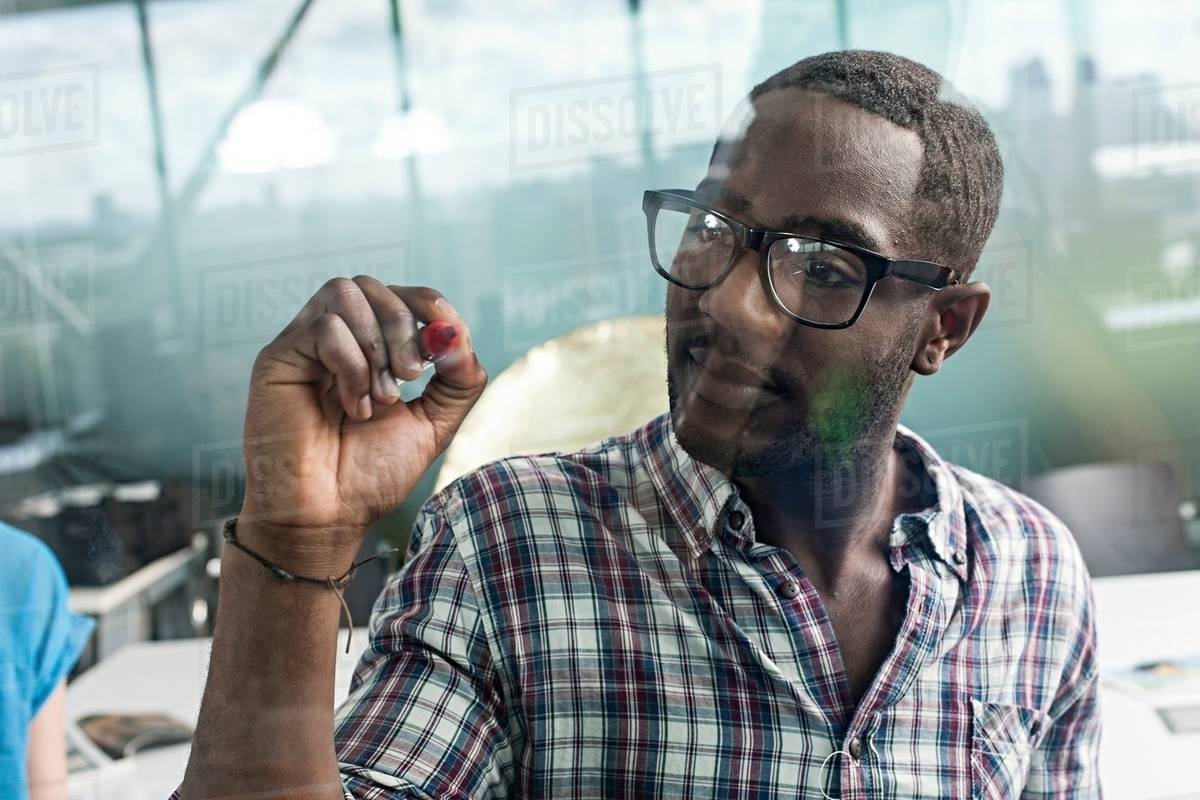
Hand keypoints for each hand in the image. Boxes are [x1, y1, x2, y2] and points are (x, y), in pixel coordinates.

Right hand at [237, 276, 486, 573]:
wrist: (327, 518)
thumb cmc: (370, 475)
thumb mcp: (432, 424)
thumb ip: (457, 381)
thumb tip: (459, 335)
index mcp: (369, 348)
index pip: (399, 295)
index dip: (427, 304)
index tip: (447, 339)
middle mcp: (334, 339)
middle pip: (372, 286)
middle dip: (403, 326)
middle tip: (410, 378)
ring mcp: (304, 346)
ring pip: (345, 293)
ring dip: (376, 345)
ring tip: (381, 398)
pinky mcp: (278, 359)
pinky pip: (323, 326)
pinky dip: (351, 364)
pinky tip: (354, 406)